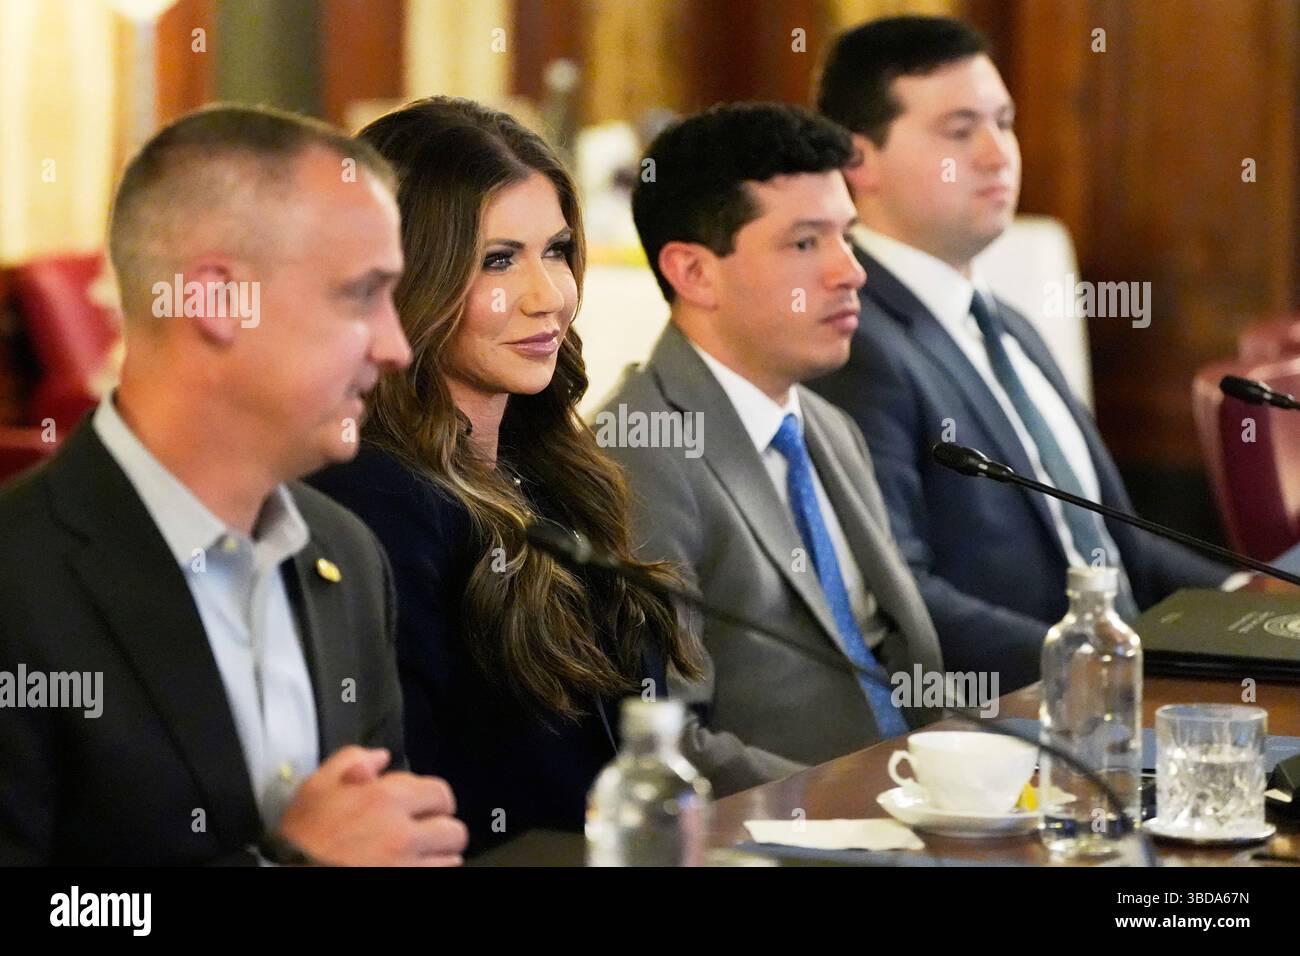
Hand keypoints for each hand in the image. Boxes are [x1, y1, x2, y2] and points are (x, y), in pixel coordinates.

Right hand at [276, 746, 467, 865]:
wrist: (285, 873)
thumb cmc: (301, 837)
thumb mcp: (317, 786)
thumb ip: (351, 760)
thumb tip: (380, 757)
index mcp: (386, 799)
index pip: (440, 793)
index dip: (432, 800)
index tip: (422, 807)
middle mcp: (403, 833)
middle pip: (453, 829)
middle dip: (441, 829)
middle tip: (425, 832)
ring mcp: (406, 866)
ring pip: (450, 859)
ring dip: (438, 855)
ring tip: (419, 855)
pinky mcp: (406, 883)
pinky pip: (439, 876)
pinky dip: (430, 871)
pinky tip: (412, 868)